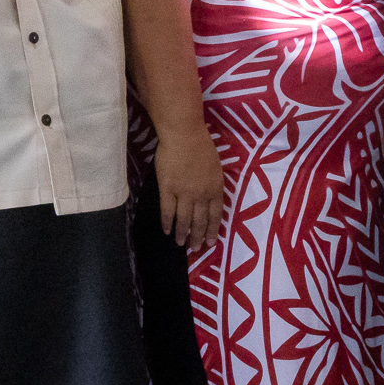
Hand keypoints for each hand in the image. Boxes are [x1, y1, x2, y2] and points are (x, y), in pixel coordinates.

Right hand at [154, 125, 225, 251]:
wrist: (184, 135)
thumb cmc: (201, 146)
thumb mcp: (216, 167)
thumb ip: (213, 184)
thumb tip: (211, 199)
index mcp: (216, 188)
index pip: (216, 215)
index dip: (212, 230)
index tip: (210, 242)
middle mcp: (202, 194)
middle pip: (200, 221)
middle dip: (198, 237)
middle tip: (196, 249)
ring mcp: (184, 193)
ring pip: (184, 219)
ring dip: (183, 234)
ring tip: (181, 244)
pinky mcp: (167, 189)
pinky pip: (167, 210)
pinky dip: (167, 222)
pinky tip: (167, 231)